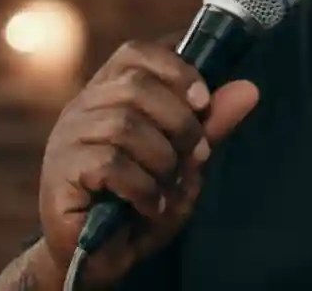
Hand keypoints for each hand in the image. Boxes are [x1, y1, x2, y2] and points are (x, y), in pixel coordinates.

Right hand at [37, 37, 259, 288]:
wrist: (102, 258)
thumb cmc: (142, 204)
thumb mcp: (186, 163)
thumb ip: (211, 126)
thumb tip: (250, 89)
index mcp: (110, 95)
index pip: (136, 53)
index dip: (175, 70)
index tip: (204, 101)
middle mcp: (83, 108)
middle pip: (135, 85)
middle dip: (179, 122)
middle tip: (196, 155)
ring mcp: (67, 138)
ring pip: (125, 125)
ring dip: (162, 160)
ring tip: (168, 186)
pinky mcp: (61, 172)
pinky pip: (111, 164)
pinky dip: (143, 187)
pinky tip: (151, 205)